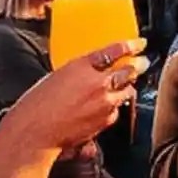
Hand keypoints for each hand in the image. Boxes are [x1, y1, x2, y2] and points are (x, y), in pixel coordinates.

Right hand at [3, 39, 147, 152]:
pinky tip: (106, 108)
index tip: (139, 43)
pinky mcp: (106, 120)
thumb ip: (79, 72)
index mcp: (82, 66)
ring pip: (128, 91)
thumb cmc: (36, 106)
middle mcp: (98, 83)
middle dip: (138, 65)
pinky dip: (115, 107)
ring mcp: (105, 103)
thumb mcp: (56, 76)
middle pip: (129, 70)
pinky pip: (117, 110)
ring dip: (128, 87)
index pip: (115, 50)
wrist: (34, 134)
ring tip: (126, 85)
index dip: (131, 45)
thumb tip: (91, 71)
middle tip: (143, 62)